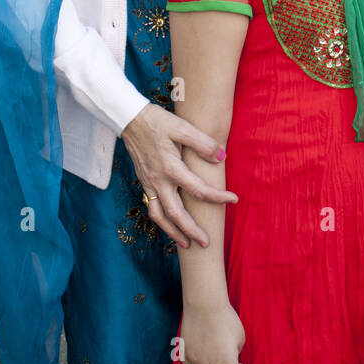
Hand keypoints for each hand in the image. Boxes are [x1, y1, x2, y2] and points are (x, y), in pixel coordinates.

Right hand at [121, 103, 236, 248]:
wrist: (130, 119)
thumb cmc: (157, 121)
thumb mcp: (182, 127)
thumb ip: (202, 143)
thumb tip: (221, 157)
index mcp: (170, 167)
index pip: (198, 190)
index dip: (217, 197)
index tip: (234, 199)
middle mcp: (158, 181)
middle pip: (175, 214)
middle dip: (191, 231)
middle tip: (206, 243)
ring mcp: (149, 184)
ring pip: (160, 217)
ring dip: (174, 232)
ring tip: (187, 244)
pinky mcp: (144, 183)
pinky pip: (152, 209)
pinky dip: (163, 221)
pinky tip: (172, 225)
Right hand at [177, 300, 244, 363]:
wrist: (205, 305)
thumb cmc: (226, 320)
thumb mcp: (240, 338)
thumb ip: (235, 354)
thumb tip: (231, 360)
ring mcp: (194, 361)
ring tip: (212, 351)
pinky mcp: (184, 352)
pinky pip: (188, 363)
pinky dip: (194, 360)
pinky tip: (200, 347)